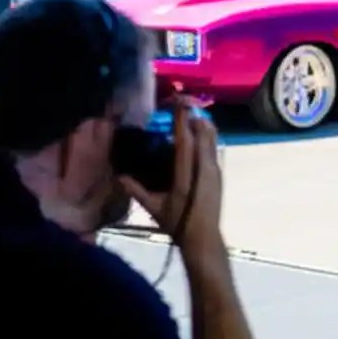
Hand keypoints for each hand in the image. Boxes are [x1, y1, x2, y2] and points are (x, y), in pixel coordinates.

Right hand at [121, 99, 224, 253]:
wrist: (204, 238)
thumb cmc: (178, 223)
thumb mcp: (154, 208)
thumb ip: (137, 191)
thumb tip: (119, 176)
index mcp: (186, 175)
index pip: (185, 141)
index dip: (182, 120)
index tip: (178, 102)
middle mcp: (204, 168)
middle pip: (203, 133)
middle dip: (194, 114)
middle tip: (183, 101)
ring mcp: (215, 169)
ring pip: (212, 138)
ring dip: (201, 123)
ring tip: (189, 112)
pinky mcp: (219, 173)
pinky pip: (213, 146)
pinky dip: (206, 135)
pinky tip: (198, 132)